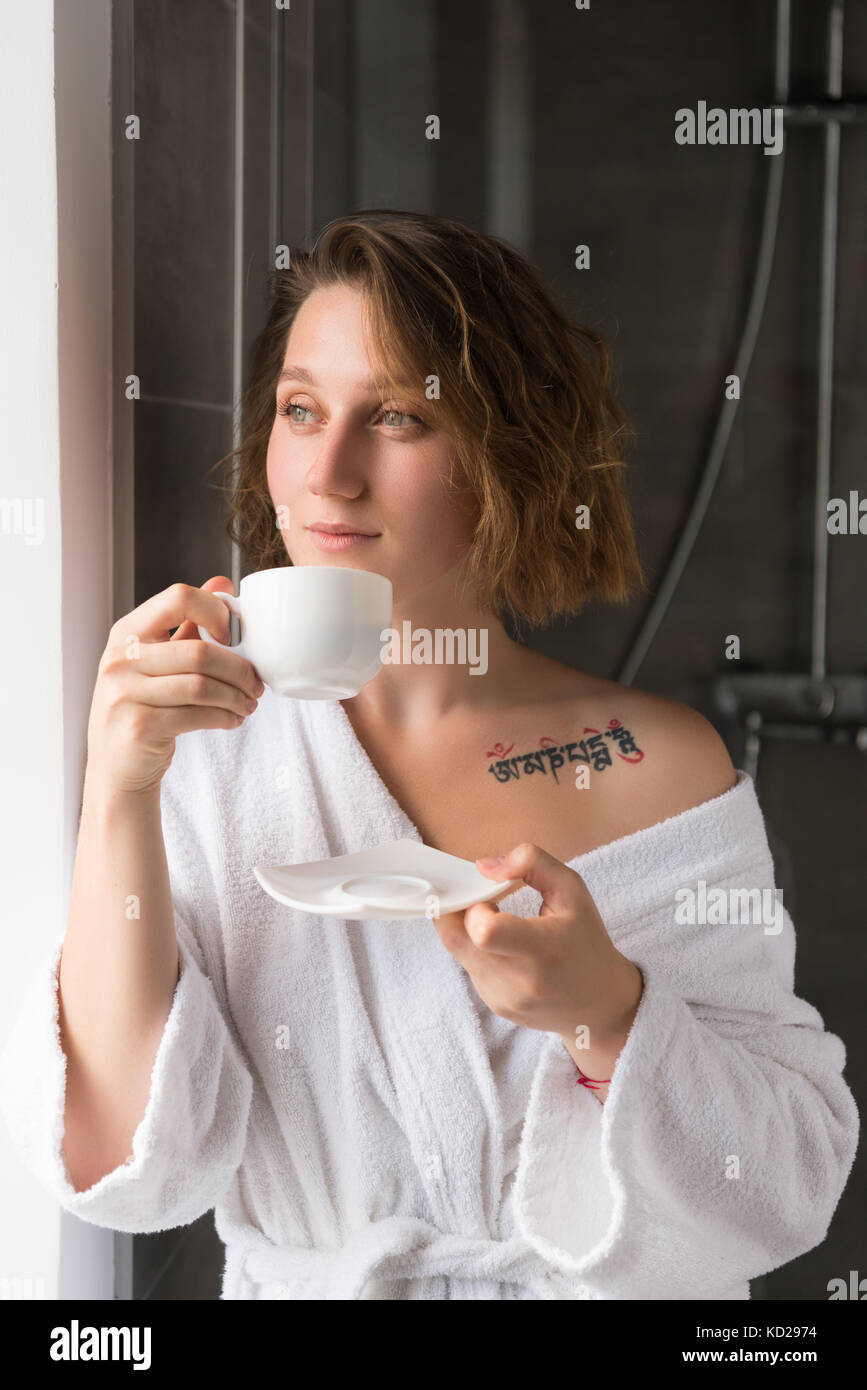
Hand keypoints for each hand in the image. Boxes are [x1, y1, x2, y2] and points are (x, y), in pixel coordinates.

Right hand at [85, 577, 264, 797]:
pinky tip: (234, 719)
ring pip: (203, 686)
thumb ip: (188, 623)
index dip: (216, 611)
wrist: (116, 767)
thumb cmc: (144, 707)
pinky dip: (226, 717)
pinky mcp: (139, 726)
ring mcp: (125, 693)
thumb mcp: (157, 661)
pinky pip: (198, 715)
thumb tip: (222, 583)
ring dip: (237, 697)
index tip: (235, 634)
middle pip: (200, 652)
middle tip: (257, 684)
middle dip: (240, 670)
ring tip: (249, 704)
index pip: (179, 598)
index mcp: (127, 632)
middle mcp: (120, 659)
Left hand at [431, 842, 639, 1041]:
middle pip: (456, 939)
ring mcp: (503, 997)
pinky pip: (468, 966)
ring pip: (456, 951)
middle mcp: (520, 980)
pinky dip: (475, 949)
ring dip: (466, 929)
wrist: (600, 1004)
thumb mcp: (572, 890)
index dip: (475, 906)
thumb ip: (531, 862)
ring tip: (497, 921)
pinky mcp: (494, 1004)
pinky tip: (502, 946)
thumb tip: (483, 867)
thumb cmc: (586, 940)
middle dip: (457, 909)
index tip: (491, 897)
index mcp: (544, 949)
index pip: (485, 931)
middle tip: (481, 900)